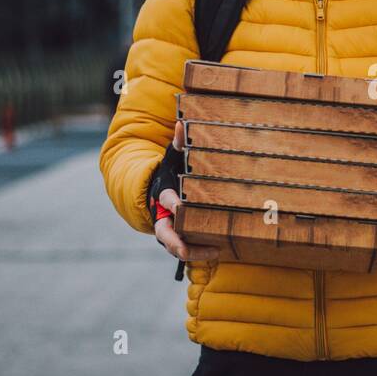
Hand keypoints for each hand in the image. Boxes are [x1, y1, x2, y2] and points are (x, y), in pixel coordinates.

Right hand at [153, 120, 217, 264]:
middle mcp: (162, 217)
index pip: (166, 200)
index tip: (180, 206)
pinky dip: (200, 252)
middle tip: (187, 248)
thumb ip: (179, 143)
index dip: (172, 204)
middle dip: (176, 242)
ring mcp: (169, 231)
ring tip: (215, 250)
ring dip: (194, 251)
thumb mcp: (174, 157)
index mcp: (162, 194)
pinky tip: (219, 249)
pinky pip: (187, 251)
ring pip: (176, 248)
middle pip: (165, 234)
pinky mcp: (178, 240)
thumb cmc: (171, 173)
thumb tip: (182, 123)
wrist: (158, 191)